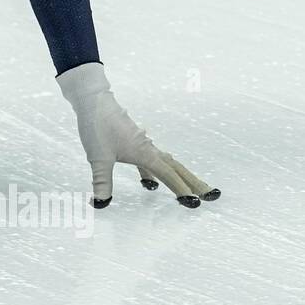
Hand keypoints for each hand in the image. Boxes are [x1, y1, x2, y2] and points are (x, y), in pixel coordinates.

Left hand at [56, 62, 219, 208]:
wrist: (93, 100)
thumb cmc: (97, 126)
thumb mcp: (98, 158)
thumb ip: (102, 182)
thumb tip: (100, 205)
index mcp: (145, 153)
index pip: (169, 175)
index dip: (182, 190)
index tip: (195, 204)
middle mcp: (148, 149)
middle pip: (177, 168)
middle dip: (193, 182)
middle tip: (212, 195)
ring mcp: (142, 144)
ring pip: (166, 164)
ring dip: (178, 177)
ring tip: (188, 191)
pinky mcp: (133, 142)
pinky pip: (150, 161)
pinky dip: (154, 174)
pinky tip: (149, 183)